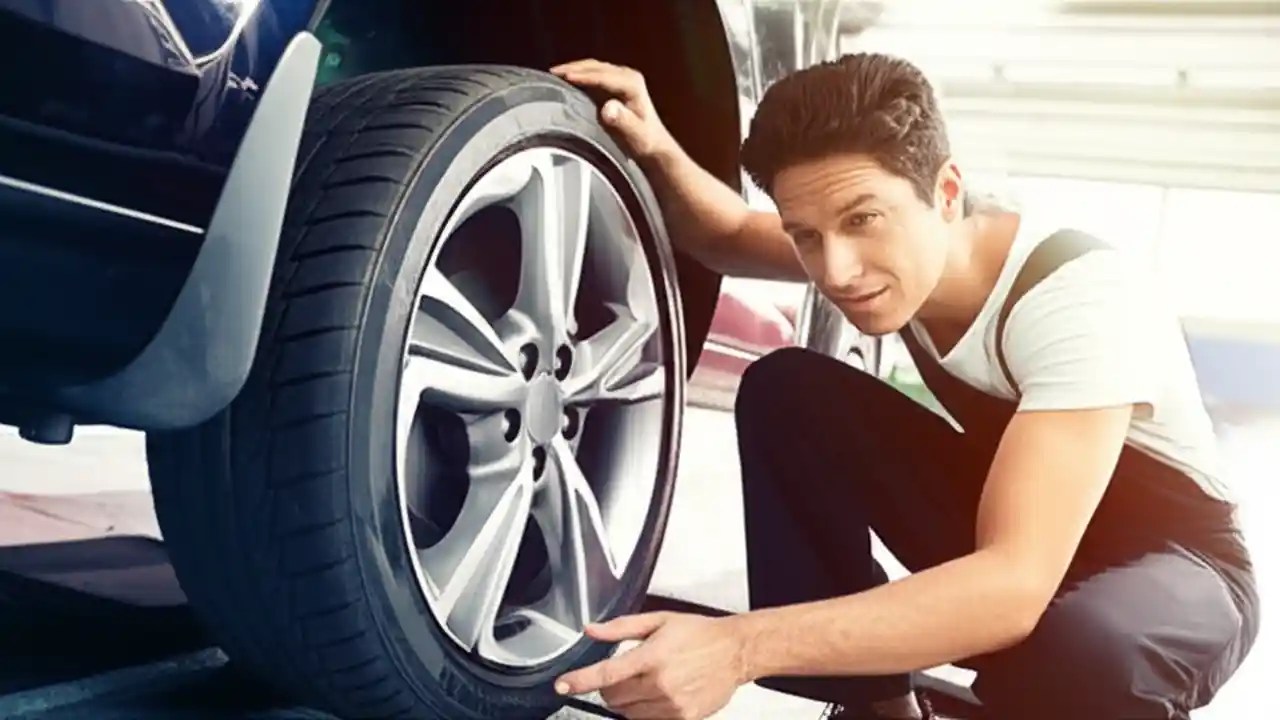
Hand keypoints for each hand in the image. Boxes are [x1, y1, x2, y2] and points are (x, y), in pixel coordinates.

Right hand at [550, 59, 676, 161]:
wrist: (654, 143)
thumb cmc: (645, 141)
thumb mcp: (636, 135)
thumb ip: (623, 121)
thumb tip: (608, 108)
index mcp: (633, 85)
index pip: (604, 77)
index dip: (584, 76)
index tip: (566, 77)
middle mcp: (628, 76)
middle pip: (597, 67)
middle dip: (574, 68)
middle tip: (553, 72)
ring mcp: (621, 78)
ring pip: (594, 67)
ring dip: (575, 68)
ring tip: (554, 73)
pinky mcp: (614, 83)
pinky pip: (593, 74)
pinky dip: (579, 74)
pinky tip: (565, 79)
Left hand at [555, 611, 749, 719]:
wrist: (735, 651)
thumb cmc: (700, 634)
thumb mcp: (658, 621)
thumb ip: (621, 628)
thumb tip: (592, 630)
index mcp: (651, 657)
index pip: (606, 673)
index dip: (579, 681)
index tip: (562, 686)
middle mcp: (660, 684)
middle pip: (614, 698)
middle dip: (611, 688)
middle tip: (625, 674)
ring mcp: (672, 705)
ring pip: (629, 713)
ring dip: (628, 701)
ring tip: (646, 682)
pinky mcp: (683, 718)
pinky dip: (646, 711)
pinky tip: (659, 694)